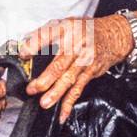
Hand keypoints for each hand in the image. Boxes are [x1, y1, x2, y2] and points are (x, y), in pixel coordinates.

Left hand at [17, 15, 133, 123]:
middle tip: (32, 89)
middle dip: (45, 79)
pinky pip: (78, 89)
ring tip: (45, 103)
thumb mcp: (65, 23)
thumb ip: (44, 34)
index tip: (23, 54)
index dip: (34, 45)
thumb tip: (23, 46)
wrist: (113, 35)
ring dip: (56, 92)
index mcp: (66, 29)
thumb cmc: (85, 30)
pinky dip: (70, 102)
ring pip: (69, 79)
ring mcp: (85, 60)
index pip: (47, 34)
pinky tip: (63, 113)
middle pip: (59, 64)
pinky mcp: (91, 72)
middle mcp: (77, 45)